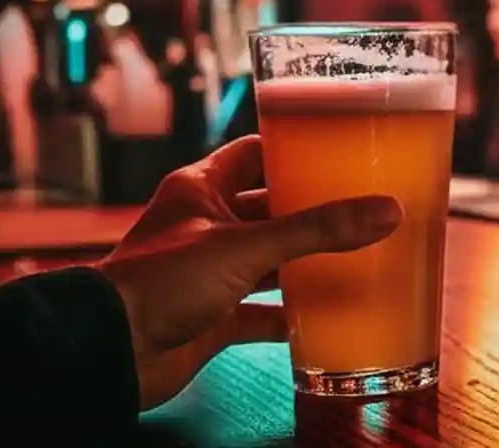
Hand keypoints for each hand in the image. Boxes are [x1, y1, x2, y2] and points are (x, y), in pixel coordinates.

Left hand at [98, 135, 400, 408]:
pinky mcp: (211, 316)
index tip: (336, 148)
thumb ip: (317, 230)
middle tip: (359, 205)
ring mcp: (207, 273)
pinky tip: (325, 317)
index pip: (252, 153)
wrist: (112, 350)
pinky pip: (259, 312)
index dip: (291, 148)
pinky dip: (289, 316)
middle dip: (309, 210)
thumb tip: (386, 211)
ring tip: (355, 255)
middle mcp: (204, 226)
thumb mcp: (246, 245)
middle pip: (268, 208)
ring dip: (303, 263)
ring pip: (267, 261)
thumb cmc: (161, 281)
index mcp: (201, 189)